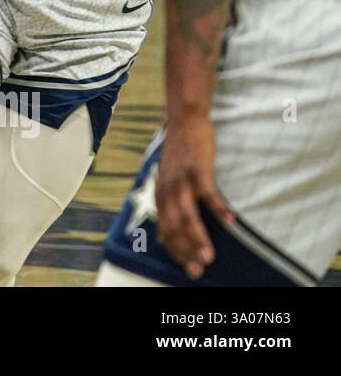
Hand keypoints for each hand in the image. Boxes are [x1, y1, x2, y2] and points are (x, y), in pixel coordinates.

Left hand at [155, 115, 234, 279]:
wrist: (183, 120)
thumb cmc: (180, 151)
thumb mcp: (169, 178)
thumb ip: (171, 199)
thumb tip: (174, 223)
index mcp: (160, 194)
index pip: (164, 229)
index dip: (174, 249)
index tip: (186, 266)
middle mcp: (167, 189)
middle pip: (174, 227)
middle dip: (185, 251)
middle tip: (197, 269)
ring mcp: (182, 180)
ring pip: (188, 215)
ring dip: (198, 237)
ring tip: (209, 255)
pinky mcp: (197, 169)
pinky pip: (209, 193)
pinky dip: (218, 208)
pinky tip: (230, 221)